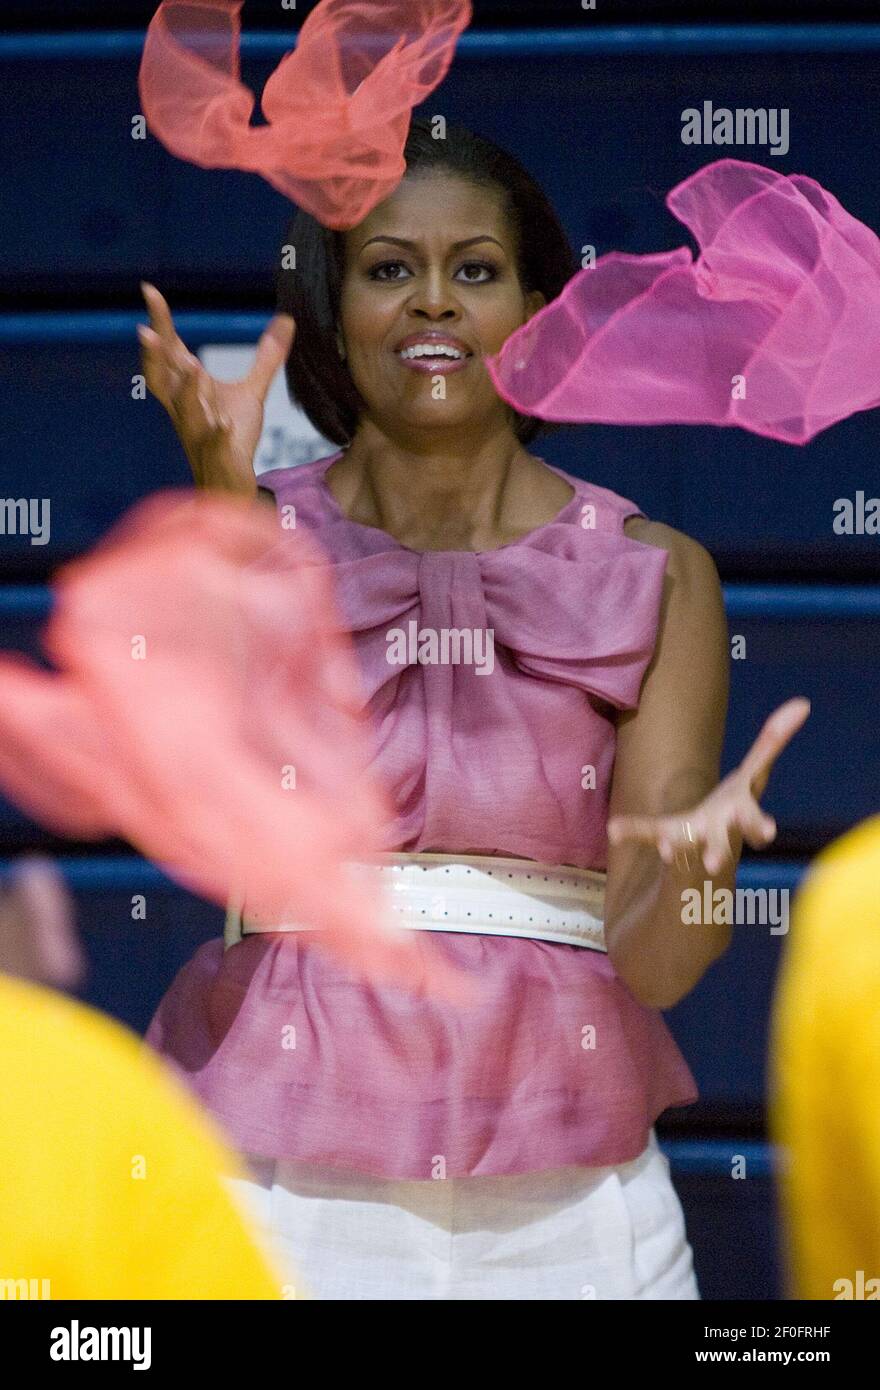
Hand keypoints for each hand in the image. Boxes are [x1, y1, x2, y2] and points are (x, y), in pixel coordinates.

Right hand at [138, 282, 295, 494]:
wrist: (230, 485)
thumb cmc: (232, 438)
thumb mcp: (251, 393)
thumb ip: (266, 357)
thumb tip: (287, 319)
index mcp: (187, 391)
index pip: (170, 352)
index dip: (160, 323)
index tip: (149, 290)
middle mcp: (185, 411)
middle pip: (163, 380)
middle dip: (155, 356)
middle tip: (146, 330)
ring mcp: (198, 434)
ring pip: (188, 412)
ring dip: (190, 392)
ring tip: (196, 368)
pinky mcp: (218, 456)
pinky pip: (215, 444)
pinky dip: (218, 434)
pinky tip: (224, 425)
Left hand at [607, 696, 810, 874]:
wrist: (711, 848)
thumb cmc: (734, 806)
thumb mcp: (754, 773)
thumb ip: (772, 740)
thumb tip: (802, 702)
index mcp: (740, 819)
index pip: (753, 823)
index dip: (759, 827)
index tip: (767, 832)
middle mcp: (716, 836)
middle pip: (720, 845)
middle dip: (719, 853)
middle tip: (713, 865)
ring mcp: (689, 840)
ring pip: (683, 847)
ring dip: (675, 848)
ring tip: (666, 850)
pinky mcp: (665, 837)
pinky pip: (647, 832)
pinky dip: (632, 830)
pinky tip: (614, 829)